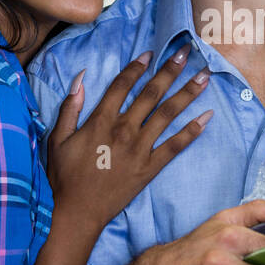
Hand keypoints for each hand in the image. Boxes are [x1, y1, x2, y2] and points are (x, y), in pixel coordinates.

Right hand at [46, 46, 212, 236]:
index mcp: (101, 120)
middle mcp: (124, 130)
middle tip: (187, 52)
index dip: (137, 67)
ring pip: (167, 114)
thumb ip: (69, 108)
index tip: (151, 53)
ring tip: (204, 77)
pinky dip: (192, 131)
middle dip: (170, 70)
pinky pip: (175, 146)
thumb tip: (80, 78)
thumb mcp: (57, 139)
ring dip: (187, 93)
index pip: (122, 85)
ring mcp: (140, 149)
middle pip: (151, 93)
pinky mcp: (150, 168)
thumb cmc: (64, 177)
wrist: (78, 212)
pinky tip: (207, 116)